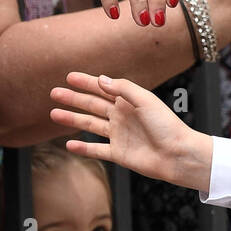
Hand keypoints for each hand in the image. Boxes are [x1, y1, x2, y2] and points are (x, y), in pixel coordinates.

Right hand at [51, 71, 214, 190]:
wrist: (177, 154)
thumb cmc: (166, 125)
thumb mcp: (146, 101)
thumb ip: (124, 89)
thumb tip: (101, 79)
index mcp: (129, 102)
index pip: (103, 89)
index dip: (87, 82)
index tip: (69, 76)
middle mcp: (122, 116)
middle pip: (92, 105)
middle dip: (73, 99)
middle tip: (54, 93)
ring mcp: (119, 135)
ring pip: (90, 125)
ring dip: (72, 120)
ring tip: (54, 113)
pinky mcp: (119, 153)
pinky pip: (96, 150)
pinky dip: (83, 148)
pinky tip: (69, 144)